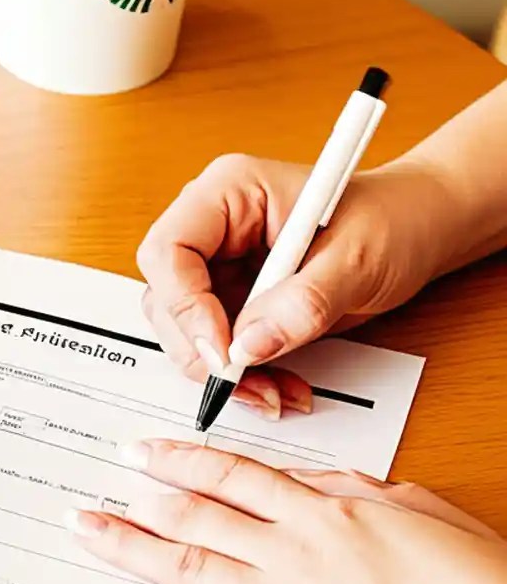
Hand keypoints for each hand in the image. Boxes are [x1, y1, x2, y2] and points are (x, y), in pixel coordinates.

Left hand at [68, 440, 506, 583]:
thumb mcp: (419, 511)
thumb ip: (354, 489)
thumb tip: (307, 478)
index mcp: (325, 510)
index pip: (233, 474)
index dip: (179, 459)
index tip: (142, 451)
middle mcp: (293, 551)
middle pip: (197, 516)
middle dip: (141, 500)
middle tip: (97, 489)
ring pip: (187, 565)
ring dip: (128, 546)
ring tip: (85, 531)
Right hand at [136, 155, 450, 418]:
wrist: (417, 230)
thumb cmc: (393, 219)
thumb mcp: (358, 259)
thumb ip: (303, 303)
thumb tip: (248, 346)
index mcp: (229, 192)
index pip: (169, 249)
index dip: (184, 305)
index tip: (222, 351)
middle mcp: (212, 228)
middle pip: (166, 297)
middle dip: (201, 349)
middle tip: (242, 382)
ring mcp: (217, 267)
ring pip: (184, 331)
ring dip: (222, 372)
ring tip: (274, 391)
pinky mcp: (231, 302)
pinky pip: (215, 348)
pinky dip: (242, 377)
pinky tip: (278, 385)